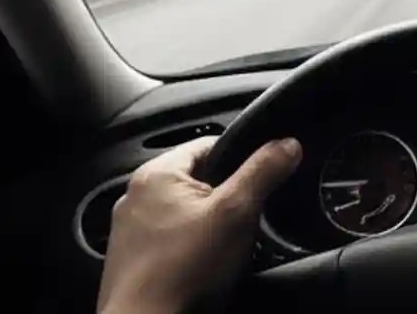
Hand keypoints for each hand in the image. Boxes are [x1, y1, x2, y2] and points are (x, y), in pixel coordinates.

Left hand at [97, 136, 301, 313]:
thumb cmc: (183, 271)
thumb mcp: (236, 213)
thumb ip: (263, 173)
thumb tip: (286, 145)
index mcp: (156, 174)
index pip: (209, 145)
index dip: (241, 160)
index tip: (259, 180)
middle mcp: (135, 196)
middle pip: (197, 182)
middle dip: (223, 200)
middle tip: (241, 222)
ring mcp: (129, 231)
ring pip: (183, 214)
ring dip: (206, 227)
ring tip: (221, 249)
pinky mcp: (131, 260)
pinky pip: (169, 242)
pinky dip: (187, 250)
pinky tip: (201, 268)